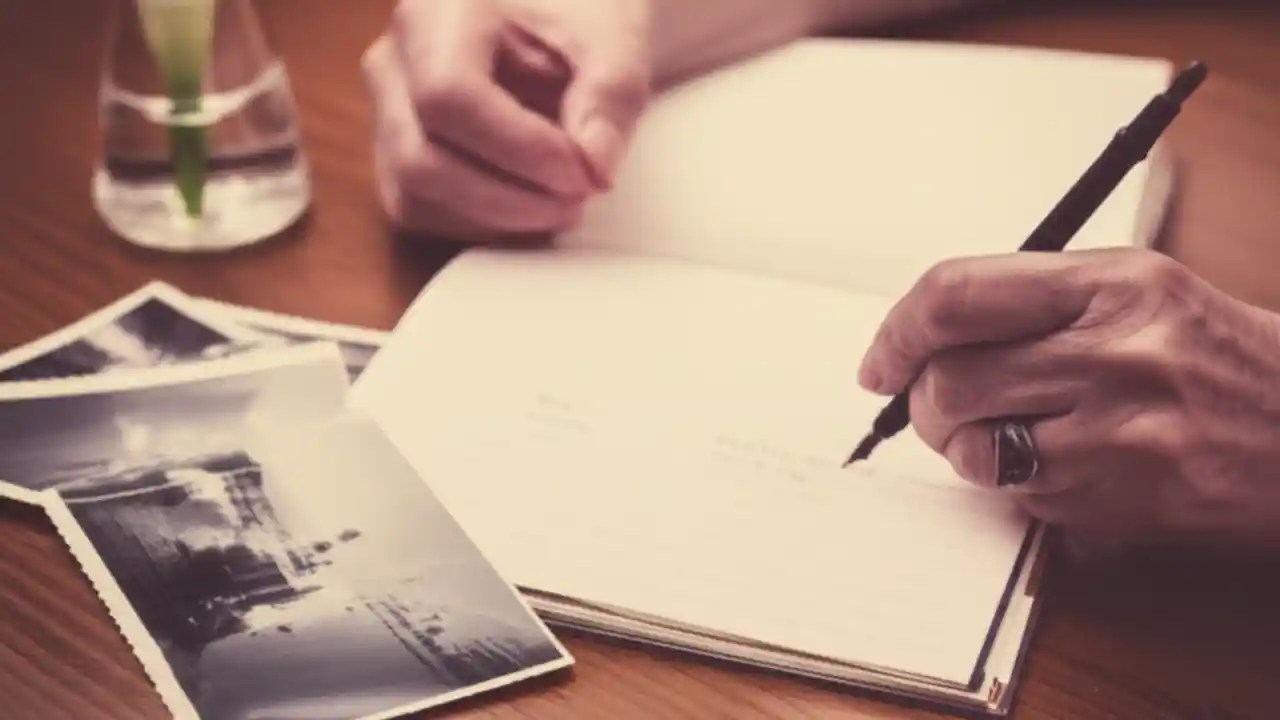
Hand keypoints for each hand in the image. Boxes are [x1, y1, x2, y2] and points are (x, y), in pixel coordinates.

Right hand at [362, 0, 650, 237]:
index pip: (450, 97)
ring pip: (415, 195)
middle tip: (579, 197)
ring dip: (496, 219)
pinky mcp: (398, 155)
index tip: (581, 174)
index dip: (518, 151)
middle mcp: (394, 63)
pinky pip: (421, 211)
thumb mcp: (614, 40)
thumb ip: (610, 97)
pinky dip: (482, 226)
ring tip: (564, 204)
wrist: (563, 21)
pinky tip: (534, 210)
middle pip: (421, 159)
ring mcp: (387, 112)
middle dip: (508, 199)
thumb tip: (595, 169)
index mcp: (438, 13)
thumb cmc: (581, 18)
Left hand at [857, 248, 1279, 554]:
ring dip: (963, 450)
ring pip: (975, 449)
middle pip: (950, 378)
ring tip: (998, 438)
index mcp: (1113, 282)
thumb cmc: (1219, 357)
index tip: (883, 360)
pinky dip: (1017, 488)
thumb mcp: (1139, 291)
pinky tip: (1057, 468)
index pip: (959, 294)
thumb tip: (921, 336)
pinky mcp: (1126, 501)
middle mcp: (1116, 351)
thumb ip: (1033, 303)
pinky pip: (1022, 499)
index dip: (900, 330)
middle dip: (922, 403)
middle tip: (937, 407)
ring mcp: (1123, 433)